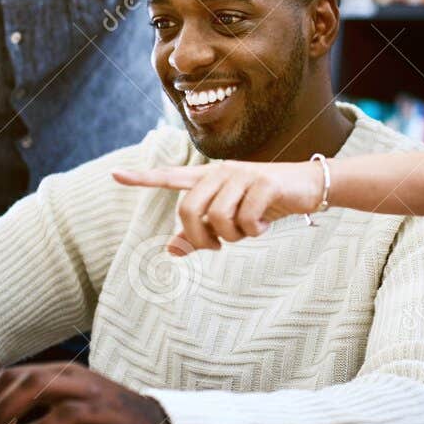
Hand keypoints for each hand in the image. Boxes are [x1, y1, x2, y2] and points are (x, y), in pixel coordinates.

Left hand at [111, 159, 324, 254]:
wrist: (308, 187)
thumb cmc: (265, 205)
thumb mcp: (231, 222)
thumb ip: (201, 234)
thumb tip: (170, 250)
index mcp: (209, 179)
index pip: (170, 177)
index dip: (143, 178)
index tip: (114, 175)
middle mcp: (220, 172)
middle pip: (188, 210)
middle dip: (201, 238)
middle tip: (219, 247)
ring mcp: (241, 175)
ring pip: (217, 218)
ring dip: (233, 236)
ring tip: (249, 230)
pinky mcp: (263, 182)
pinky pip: (246, 220)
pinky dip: (255, 230)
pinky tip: (266, 223)